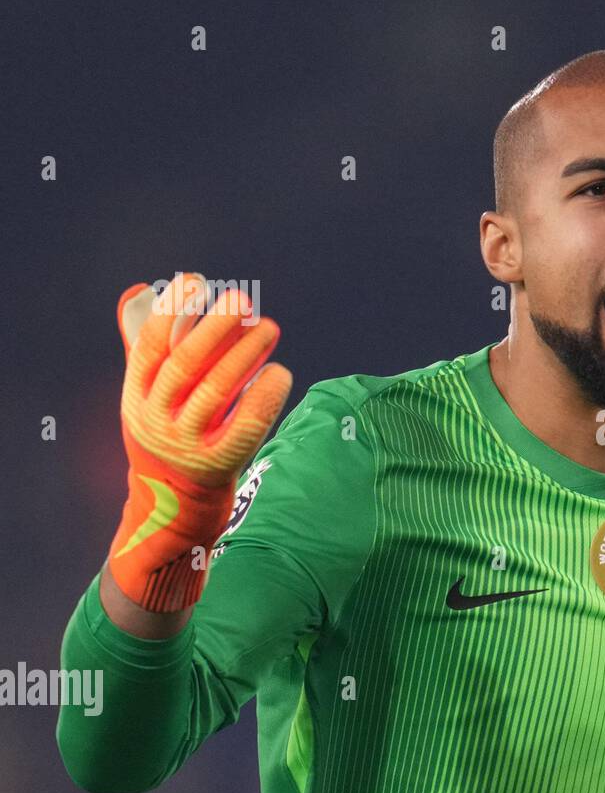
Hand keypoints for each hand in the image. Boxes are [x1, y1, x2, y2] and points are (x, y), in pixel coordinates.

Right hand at [106, 272, 291, 611]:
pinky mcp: (218, 465)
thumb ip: (145, 346)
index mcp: (136, 396)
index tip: (195, 281)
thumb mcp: (148, 396)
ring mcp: (186, 444)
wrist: (171, 511)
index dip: (172, 310)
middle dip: (215, 328)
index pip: (150, 346)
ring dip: (245, 354)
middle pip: (186, 365)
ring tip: (270, 328)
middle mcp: (156, 419)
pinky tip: (279, 372)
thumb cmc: (167, 437)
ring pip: (217, 391)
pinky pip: (244, 426)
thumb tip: (140, 290)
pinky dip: (263, 396)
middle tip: (243, 301)